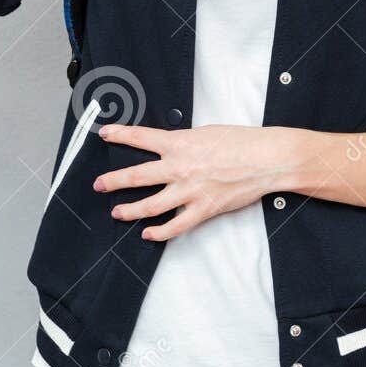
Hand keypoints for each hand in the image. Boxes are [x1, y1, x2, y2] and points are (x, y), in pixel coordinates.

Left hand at [93, 123, 310, 240]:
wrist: (266, 159)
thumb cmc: (241, 142)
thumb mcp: (206, 133)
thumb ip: (184, 142)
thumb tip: (170, 148)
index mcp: (179, 143)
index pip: (140, 137)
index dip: (119, 135)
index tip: (104, 134)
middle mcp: (179, 167)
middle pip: (136, 176)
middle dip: (113, 180)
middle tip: (99, 184)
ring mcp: (189, 190)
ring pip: (150, 205)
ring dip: (129, 210)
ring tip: (117, 212)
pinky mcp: (202, 209)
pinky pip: (175, 226)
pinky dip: (159, 232)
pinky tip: (148, 233)